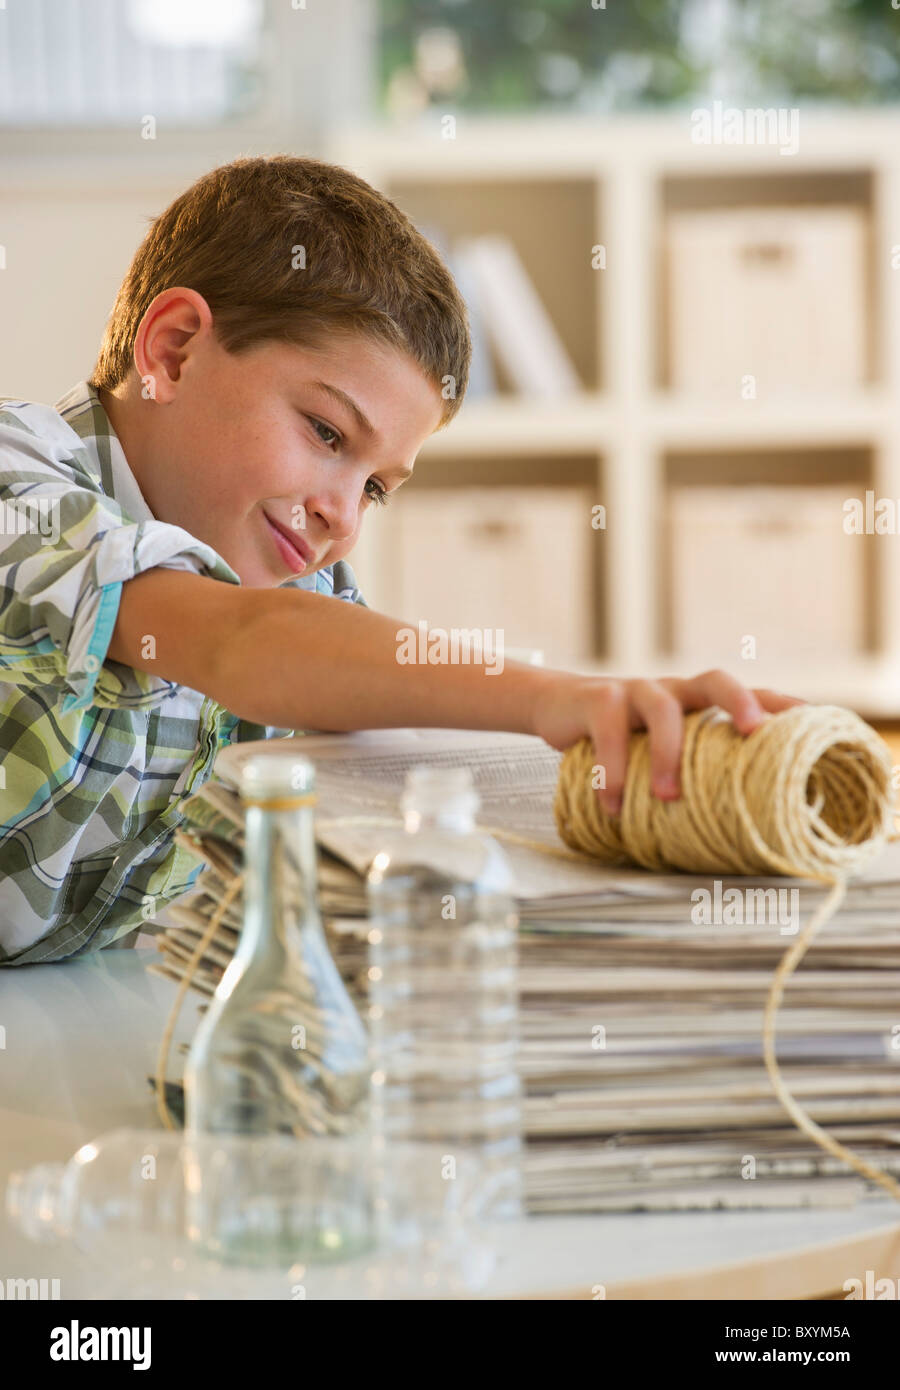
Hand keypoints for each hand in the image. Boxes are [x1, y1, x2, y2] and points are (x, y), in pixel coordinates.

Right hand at [530, 668, 806, 815]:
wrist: (556, 707)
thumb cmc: (620, 738)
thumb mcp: (656, 747)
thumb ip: (687, 767)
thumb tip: (726, 828)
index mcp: (695, 701)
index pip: (746, 692)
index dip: (779, 703)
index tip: (811, 718)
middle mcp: (672, 688)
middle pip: (715, 679)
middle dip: (739, 702)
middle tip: (753, 732)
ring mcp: (635, 690)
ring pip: (662, 709)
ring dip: (668, 755)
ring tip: (667, 797)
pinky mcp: (598, 699)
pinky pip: (610, 733)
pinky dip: (612, 772)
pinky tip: (612, 804)